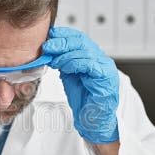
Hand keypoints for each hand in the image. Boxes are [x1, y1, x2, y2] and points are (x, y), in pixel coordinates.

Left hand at [43, 27, 119, 143]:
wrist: (93, 119)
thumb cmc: (83, 99)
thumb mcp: (68, 75)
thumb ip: (62, 62)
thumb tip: (49, 51)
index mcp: (92, 56)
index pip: (79, 38)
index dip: (64, 34)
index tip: (51, 35)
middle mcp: (100, 59)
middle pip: (82, 42)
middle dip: (62, 42)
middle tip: (48, 46)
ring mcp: (105, 67)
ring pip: (85, 51)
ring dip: (66, 54)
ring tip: (54, 60)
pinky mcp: (106, 77)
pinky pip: (90, 64)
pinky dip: (75, 63)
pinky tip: (65, 67)